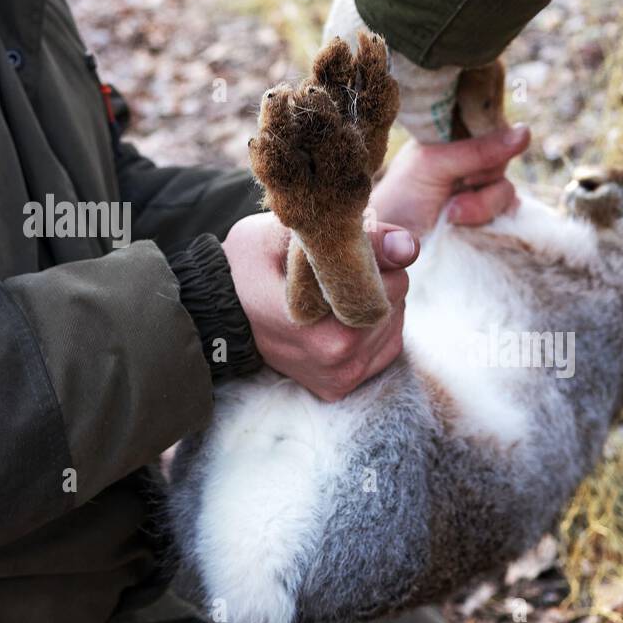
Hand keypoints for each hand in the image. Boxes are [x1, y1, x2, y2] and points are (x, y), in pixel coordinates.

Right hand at [224, 212, 418, 400]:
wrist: (215, 313)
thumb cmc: (244, 267)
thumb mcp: (282, 237)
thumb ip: (348, 238)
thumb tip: (407, 247)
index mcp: (325, 332)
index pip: (391, 281)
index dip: (375, 252)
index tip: (351, 240)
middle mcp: (338, 363)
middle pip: (396, 298)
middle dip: (377, 272)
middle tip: (337, 263)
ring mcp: (342, 378)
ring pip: (394, 319)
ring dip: (375, 296)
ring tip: (333, 287)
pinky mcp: (343, 385)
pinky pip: (386, 344)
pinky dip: (373, 321)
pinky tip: (341, 309)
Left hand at [369, 123, 530, 232]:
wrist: (393, 243)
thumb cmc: (403, 197)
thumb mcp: (435, 165)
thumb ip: (479, 150)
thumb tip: (527, 132)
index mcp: (456, 137)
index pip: (492, 127)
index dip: (488, 146)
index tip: (467, 165)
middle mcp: (473, 161)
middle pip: (503, 160)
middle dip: (481, 179)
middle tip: (454, 189)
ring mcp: (482, 191)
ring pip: (506, 191)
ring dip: (481, 206)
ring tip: (451, 215)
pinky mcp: (488, 219)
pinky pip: (508, 215)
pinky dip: (488, 221)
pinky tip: (465, 224)